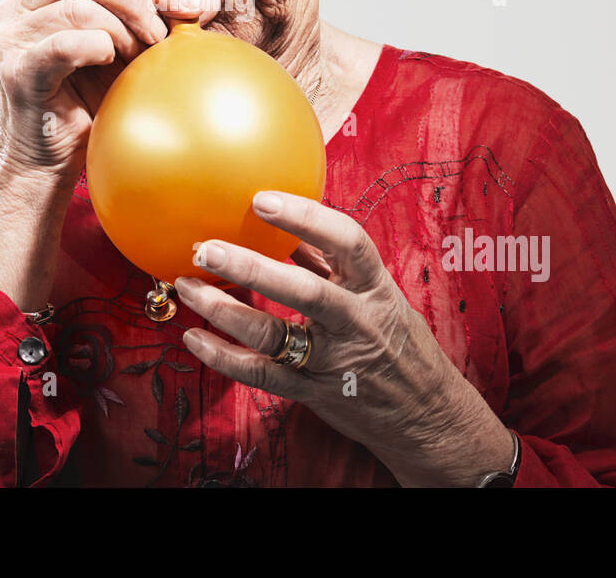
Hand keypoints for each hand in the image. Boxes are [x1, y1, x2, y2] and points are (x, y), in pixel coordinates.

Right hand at [0, 0, 220, 310]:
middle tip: (166, 32)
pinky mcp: (16, 68)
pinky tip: (112, 64)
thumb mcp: (127, 56)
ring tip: (139, 58)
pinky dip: (99, 49)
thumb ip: (156, 23)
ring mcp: (11, 35)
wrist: (50, 166)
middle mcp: (18, 7)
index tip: (193, 5)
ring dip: (123, 29)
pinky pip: (66, 43)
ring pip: (79, 6)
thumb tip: (208, 1)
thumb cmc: (89, 107)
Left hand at [173, 190, 516, 486]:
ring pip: (273, 337)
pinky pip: (262, 376)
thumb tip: (284, 223)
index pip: (348, 242)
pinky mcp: (314, 394)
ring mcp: (334, 363)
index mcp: (376, 289)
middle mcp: (357, 323)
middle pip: (304, 291)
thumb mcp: (378, 294)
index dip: (306, 217)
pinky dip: (224, 357)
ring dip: (224, 311)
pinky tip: (195, 337)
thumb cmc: (398, 343)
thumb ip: (334, 263)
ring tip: (187, 287)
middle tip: (206, 249)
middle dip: (251, 268)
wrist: (428, 417)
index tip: (262, 198)